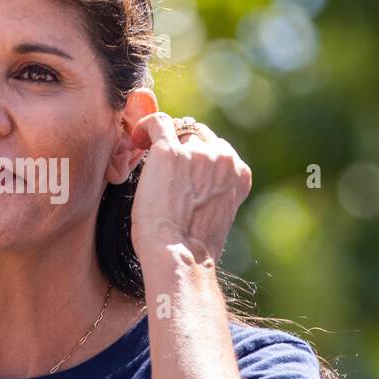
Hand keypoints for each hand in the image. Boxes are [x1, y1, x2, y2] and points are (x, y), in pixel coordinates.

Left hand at [128, 112, 251, 264]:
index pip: (217, 150)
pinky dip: (145, 128)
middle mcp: (223, 158)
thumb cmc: (191, 247)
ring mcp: (197, 152)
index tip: (180, 171)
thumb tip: (193, 184)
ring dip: (164, 143)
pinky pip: (157, 123)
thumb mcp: (217, 214)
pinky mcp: (170, 151)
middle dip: (181, 147)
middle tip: (162, 167)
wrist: (180, 256)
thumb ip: (213, 190)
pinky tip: (138, 139)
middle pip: (198, 136)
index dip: (195, 158)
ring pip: (178, 131)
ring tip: (146, 158)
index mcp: (240, 173)